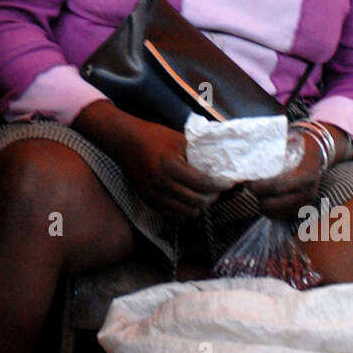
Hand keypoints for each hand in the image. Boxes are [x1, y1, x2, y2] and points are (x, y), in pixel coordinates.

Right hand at [73, 102, 219, 220]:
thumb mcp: (178, 138)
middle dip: (211, 198)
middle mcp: (161, 183)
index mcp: (170, 165)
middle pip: (196, 201)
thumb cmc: (152, 136)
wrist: (124, 141)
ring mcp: (153, 194)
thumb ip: (197, 152)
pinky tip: (188, 202)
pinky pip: (171, 216)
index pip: (202, 183)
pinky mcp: (148, 200)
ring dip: (198, 207)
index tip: (228, 184)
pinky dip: (184, 213)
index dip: (219, 186)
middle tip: (217, 191)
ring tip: (204, 197)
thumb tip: (218, 164)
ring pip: (185, 213)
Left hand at [246, 132, 323, 218]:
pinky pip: (281, 216)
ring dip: (262, 204)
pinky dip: (270, 210)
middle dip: (257, 196)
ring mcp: (306, 203)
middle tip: (249, 186)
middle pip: (273, 203)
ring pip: (275, 212)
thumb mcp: (289, 146)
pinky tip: (265, 198)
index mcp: (306, 176)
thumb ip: (272, 156)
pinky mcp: (303, 210)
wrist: (318, 154)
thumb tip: (247, 160)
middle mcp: (308, 192)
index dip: (259, 186)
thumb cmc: (300, 148)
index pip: (277, 186)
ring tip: (257, 192)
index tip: (247, 181)